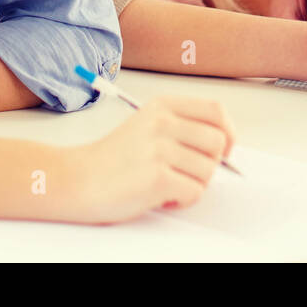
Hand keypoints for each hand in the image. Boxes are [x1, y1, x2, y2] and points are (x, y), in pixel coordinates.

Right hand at [66, 96, 235, 223]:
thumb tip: (224, 145)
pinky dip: (183, 201)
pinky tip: (162, 197)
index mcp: (162, 106)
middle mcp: (162, 122)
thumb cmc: (114, 158)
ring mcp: (159, 149)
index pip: (216, 110)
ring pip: (208, 171)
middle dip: (211, 164)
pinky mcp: (157, 178)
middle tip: (187, 173)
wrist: (78, 180)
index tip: (226, 148)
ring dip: (193, 185)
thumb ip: (182, 127)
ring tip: (168, 184)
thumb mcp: (147, 125)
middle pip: (218, 142)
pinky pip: (194, 192)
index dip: (228, 131)